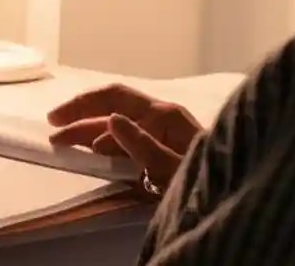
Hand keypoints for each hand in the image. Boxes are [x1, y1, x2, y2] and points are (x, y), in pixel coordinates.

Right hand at [46, 84, 203, 193]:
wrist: (240, 195)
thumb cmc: (208, 181)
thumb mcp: (173, 167)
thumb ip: (142, 145)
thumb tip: (112, 119)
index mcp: (163, 115)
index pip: (113, 99)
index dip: (82, 106)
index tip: (56, 120)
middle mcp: (163, 117)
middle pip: (113, 108)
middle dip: (82, 118)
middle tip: (54, 131)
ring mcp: (166, 132)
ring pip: (120, 125)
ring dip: (92, 132)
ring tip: (68, 144)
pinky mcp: (167, 148)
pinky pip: (131, 139)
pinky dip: (109, 144)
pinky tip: (99, 154)